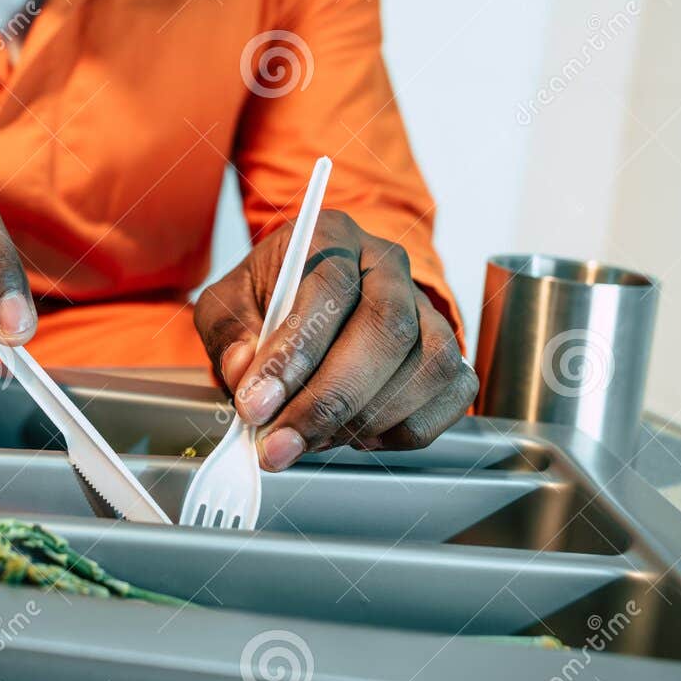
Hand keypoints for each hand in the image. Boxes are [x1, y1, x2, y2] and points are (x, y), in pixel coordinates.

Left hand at [194, 210, 476, 470]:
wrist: (306, 303)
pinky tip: (356, 434)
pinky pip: (451, 395)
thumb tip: (242, 371)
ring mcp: (428, 309)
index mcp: (333, 238)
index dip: (294, 353)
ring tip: (313, 439)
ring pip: (429, 364)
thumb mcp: (228, 305)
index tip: (257, 404)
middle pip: (388, 328)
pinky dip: (403, 429)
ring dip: (367, 418)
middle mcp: (389, 267)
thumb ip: (230, 334)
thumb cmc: (268, 300)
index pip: (328, 288)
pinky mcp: (451, 352)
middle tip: (282, 442)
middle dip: (330, 400)